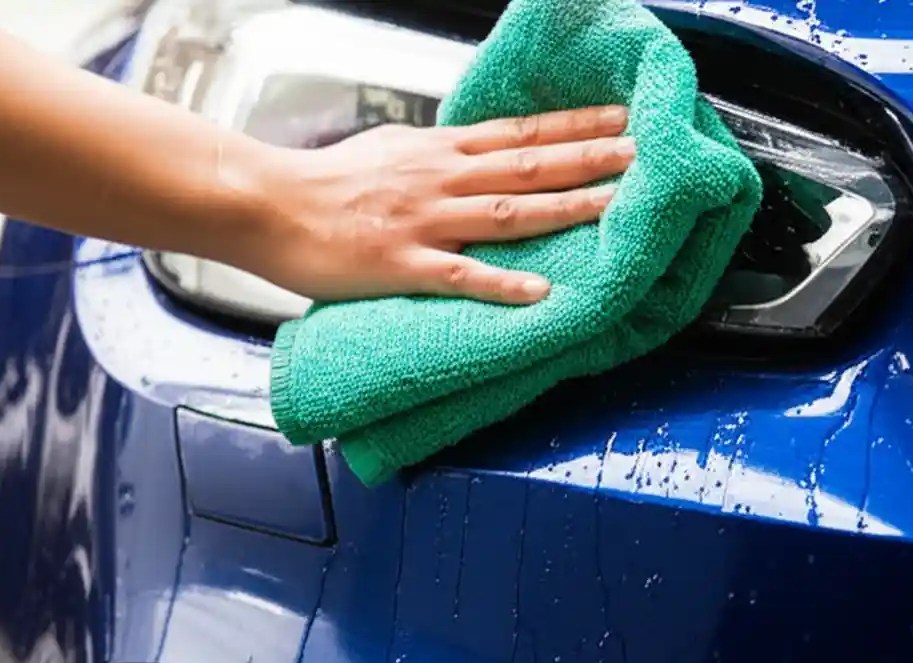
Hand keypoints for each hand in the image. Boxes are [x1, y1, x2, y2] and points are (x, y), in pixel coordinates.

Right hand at [246, 105, 633, 304]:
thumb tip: (482, 150)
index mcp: (441, 151)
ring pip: (507, 212)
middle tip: (643, 154)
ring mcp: (425, 221)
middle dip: (589, 158)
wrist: (269, 203)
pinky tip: (539, 292)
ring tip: (613, 207)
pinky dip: (500, 284)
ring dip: (564, 208)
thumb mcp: (394, 149)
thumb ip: (444, 154)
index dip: (576, 126)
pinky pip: (459, 276)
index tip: (622, 121)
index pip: (522, 133)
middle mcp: (442, 178)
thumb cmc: (328, 181)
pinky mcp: (402, 264)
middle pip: (529, 166)